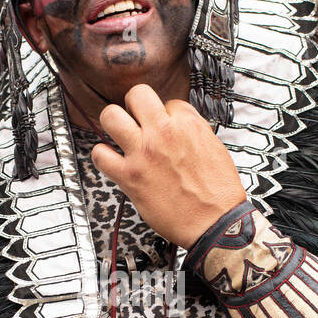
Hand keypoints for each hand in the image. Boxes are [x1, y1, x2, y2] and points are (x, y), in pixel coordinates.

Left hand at [91, 84, 246, 248]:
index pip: (168, 102)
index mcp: (188, 124)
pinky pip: (99, 155)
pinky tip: (110, 160)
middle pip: (137, 95)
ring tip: (119, 134)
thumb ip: (193, 130)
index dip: (165, 115)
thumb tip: (177, 122)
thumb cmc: (218, 191)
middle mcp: (164, 133)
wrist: (215, 222)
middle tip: (136, 119)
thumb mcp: (214, 147)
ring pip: (111, 116)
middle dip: (135, 105)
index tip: (165, 127)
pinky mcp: (129, 176)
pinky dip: (101, 156)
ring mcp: (143, 153)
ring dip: (113, 124)